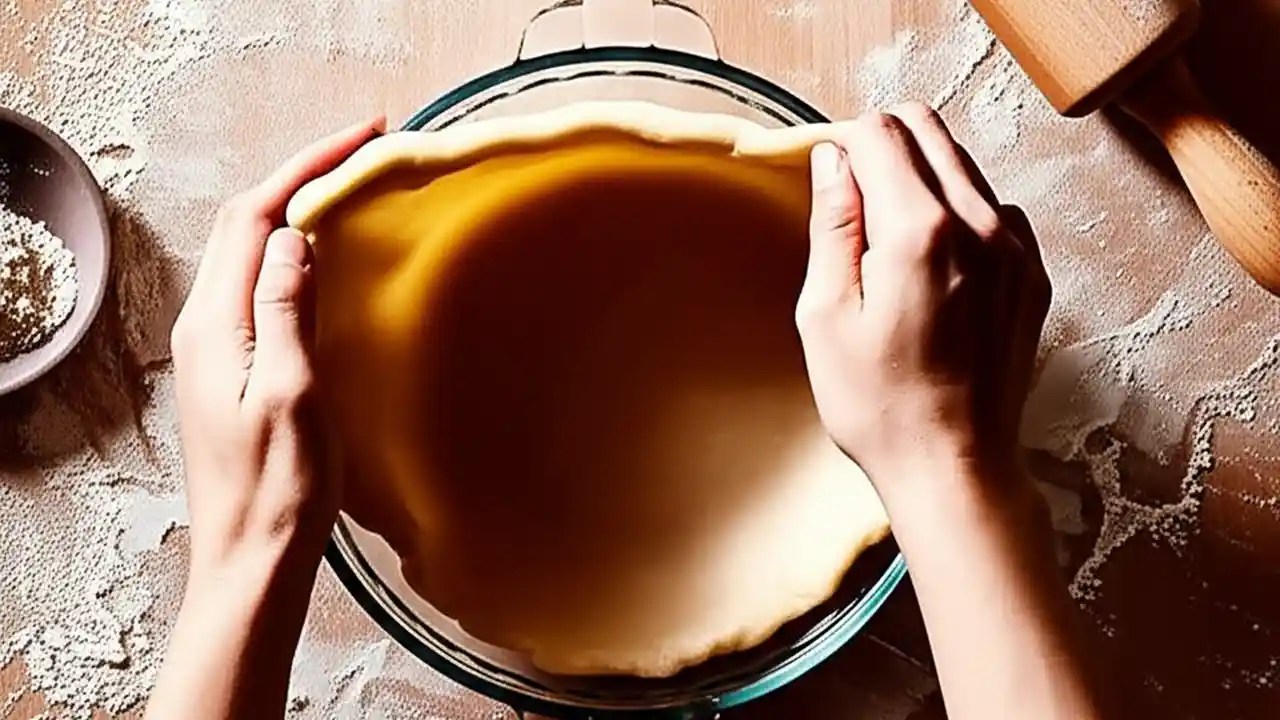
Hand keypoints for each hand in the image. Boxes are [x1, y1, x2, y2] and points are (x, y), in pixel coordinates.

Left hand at [170, 118, 383, 574]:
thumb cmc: (279, 488)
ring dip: (294, 207)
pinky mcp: (232, 365)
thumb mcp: (292, 394)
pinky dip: (291, 250)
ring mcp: (215, 345)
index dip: (306, 166)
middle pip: (243, 222)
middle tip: (363, 150)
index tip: (362, 137)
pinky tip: (325, 255)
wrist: (252, 557)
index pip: (253, 216)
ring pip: (248, 249)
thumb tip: (293, 235)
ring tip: (349, 186)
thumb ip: (286, 309)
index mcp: (214, 324)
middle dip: (300, 174)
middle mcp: (203, 324)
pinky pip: (258, 284)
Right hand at [796, 103, 1049, 488]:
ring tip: (888, 239)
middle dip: (882, 143)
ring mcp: (1015, 249)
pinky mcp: (1031, 275)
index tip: (826, 170)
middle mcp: (980, 226)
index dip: (841, 141)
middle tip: (851, 194)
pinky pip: (994, 209)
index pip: (880, 133)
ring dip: (921, 176)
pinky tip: (932, 262)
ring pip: (963, 164)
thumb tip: (832, 160)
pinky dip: (959, 212)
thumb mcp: (827, 314)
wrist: (953, 465)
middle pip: (928, 129)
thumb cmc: (880, 405)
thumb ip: (832, 224)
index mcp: (921, 231)